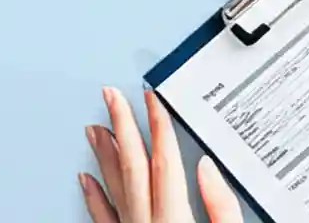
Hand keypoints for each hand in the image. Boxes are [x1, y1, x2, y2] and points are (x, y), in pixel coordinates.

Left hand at [80, 87, 243, 222]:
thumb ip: (222, 205)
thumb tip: (207, 168)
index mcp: (174, 217)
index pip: (164, 160)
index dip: (158, 123)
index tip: (151, 98)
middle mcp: (146, 222)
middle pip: (132, 166)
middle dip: (122, 125)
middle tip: (112, 98)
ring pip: (114, 186)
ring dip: (105, 154)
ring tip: (96, 128)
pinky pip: (102, 217)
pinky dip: (93, 195)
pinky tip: (86, 179)